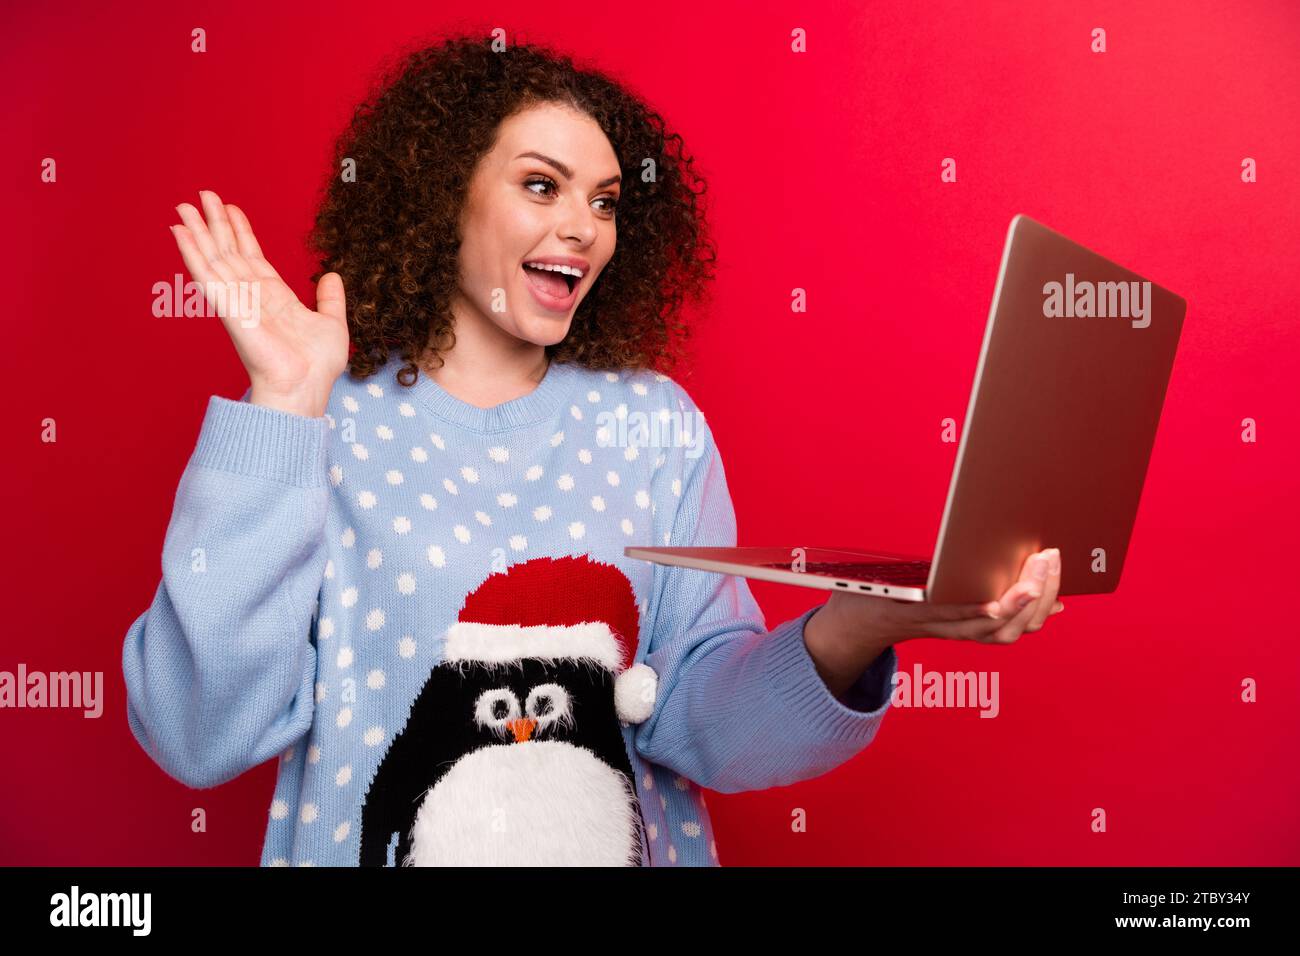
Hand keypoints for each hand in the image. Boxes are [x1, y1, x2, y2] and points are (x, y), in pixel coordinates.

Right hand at [171, 190, 349, 417]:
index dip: (241, 232)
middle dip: (215, 224)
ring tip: (182, 206)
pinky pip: (207, 277)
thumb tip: (331, 276)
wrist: (306, 387)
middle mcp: (252, 297)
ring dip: (197, 232)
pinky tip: (180, 234)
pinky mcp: (229, 309)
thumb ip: (330, 299)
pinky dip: (193, 254)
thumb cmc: (317, 367)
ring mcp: (238, 302)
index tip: (231, 208)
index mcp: (274, 298)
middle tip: (201, 195)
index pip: (252, 257)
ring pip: (214, 259)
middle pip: (229, 252)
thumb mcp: (332, 324)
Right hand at [803, 549, 1064, 697]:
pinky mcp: (969, 630)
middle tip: (1042, 558)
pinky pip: (1010, 630)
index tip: (999, 600)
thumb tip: (918, 534)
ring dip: (1036, 601)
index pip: (950, 614)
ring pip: (1008, 632)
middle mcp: (942, 628)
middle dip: (1025, 596)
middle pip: (995, 626)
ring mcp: (958, 633)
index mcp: (913, 611)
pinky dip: (1035, 614)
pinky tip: (1053, 598)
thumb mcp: (872, 577)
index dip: (978, 610)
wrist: (860, 627)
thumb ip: (899, 564)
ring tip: (1049, 565)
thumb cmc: (868, 596)